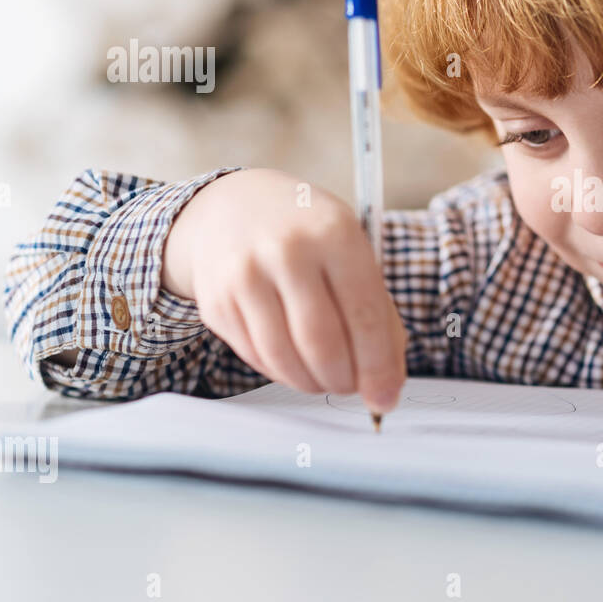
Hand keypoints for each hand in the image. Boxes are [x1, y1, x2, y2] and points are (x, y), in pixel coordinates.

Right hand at [161, 168, 406, 413]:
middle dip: (344, 380)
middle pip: (322, 344)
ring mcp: (245, 276)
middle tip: (354, 388)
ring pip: (285, 358)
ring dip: (312, 383)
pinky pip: (256, 357)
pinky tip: (295, 362)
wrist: (233, 205)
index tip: (385, 396)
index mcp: (335, 234)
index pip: (364, 315)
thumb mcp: (351, 248)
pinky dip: (283, 372)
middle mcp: (287, 251)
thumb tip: (386, 380)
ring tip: (327, 379)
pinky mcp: (216, 302)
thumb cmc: (307, 233)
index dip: (378, 366)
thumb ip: (375, 310)